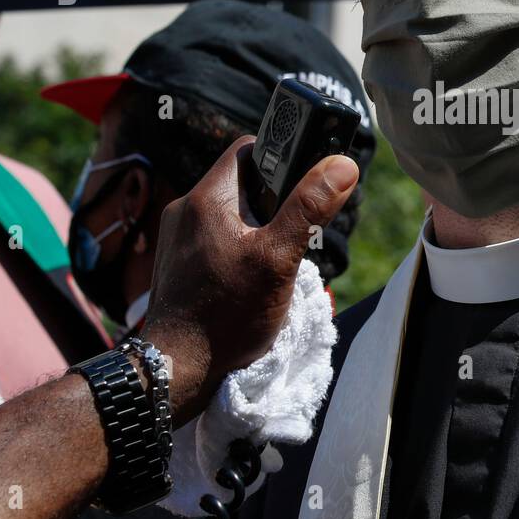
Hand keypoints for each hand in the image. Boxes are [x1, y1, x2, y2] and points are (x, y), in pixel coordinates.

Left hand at [141, 136, 358, 423]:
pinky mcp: (177, 262)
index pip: (249, 148)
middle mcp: (184, 209)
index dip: (282, 158)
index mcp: (206, 197)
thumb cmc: (227, 314)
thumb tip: (342, 164)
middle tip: (294, 232)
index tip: (303, 184)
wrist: (177, 369)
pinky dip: (238, 247)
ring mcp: (176, 237)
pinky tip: (250, 279)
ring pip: (230, 212)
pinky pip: (215, 237)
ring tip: (275, 260)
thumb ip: (309, 208)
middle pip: (242, 182)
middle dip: (274, 201)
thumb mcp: (278, 258)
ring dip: (257, 228)